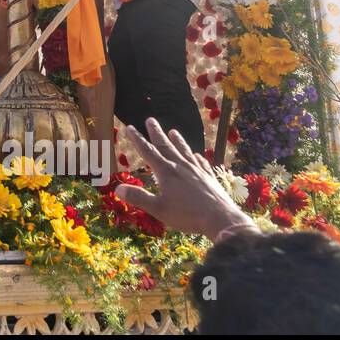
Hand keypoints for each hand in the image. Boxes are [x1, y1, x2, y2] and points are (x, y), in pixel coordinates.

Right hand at [114, 118, 254, 240]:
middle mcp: (181, 167)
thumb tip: (118, 188)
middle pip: (166, 146)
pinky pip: (201, 163)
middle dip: (156, 133)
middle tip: (150, 120)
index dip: (137, 139)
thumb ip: (138, 197)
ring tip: (173, 131)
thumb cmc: (187, 215)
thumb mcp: (158, 209)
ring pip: (184, 151)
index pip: (148, 152)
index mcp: (166, 172)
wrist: (221, 219)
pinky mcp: (209, 177)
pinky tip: (197, 155)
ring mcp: (197, 170)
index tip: (129, 127)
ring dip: (178, 141)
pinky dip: (197, 157)